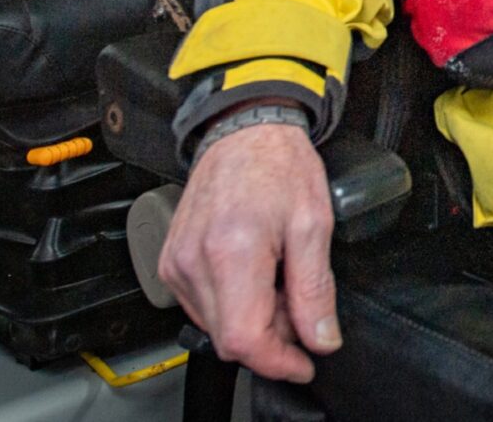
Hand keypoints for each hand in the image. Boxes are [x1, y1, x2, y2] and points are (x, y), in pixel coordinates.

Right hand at [157, 116, 339, 382]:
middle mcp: (194, 261)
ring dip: (253, 321)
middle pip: (229, 338)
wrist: (244, 130)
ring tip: (280, 283)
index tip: (305, 362)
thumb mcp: (313, 224)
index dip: (278, 360)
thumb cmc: (279, 165)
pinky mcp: (171, 262)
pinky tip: (256, 277)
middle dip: (272, 339)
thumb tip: (321, 338)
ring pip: (216, 326)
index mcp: (231, 251)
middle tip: (301, 311)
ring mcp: (177, 263)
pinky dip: (234, 304)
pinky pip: (202, 305)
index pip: (245, 338)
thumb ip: (315, 289)